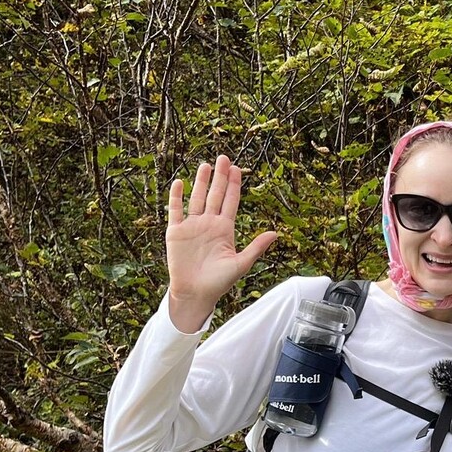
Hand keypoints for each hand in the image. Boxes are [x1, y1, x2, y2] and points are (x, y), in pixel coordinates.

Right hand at [165, 154, 276, 330]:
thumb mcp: (241, 264)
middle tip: (224, 157)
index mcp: (225, 229)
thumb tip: (276, 233)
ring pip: (197, 198)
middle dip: (220, 177)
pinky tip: (179, 182)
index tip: (238, 169)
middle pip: (215, 195)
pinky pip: (176, 210)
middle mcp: (209, 223)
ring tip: (206, 165)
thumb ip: (256, 247)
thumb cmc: (219, 282)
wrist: (196, 293)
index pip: (231, 202)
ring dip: (201, 182)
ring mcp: (192, 226)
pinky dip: (176, 197)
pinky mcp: (176, 232)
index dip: (234, 185)